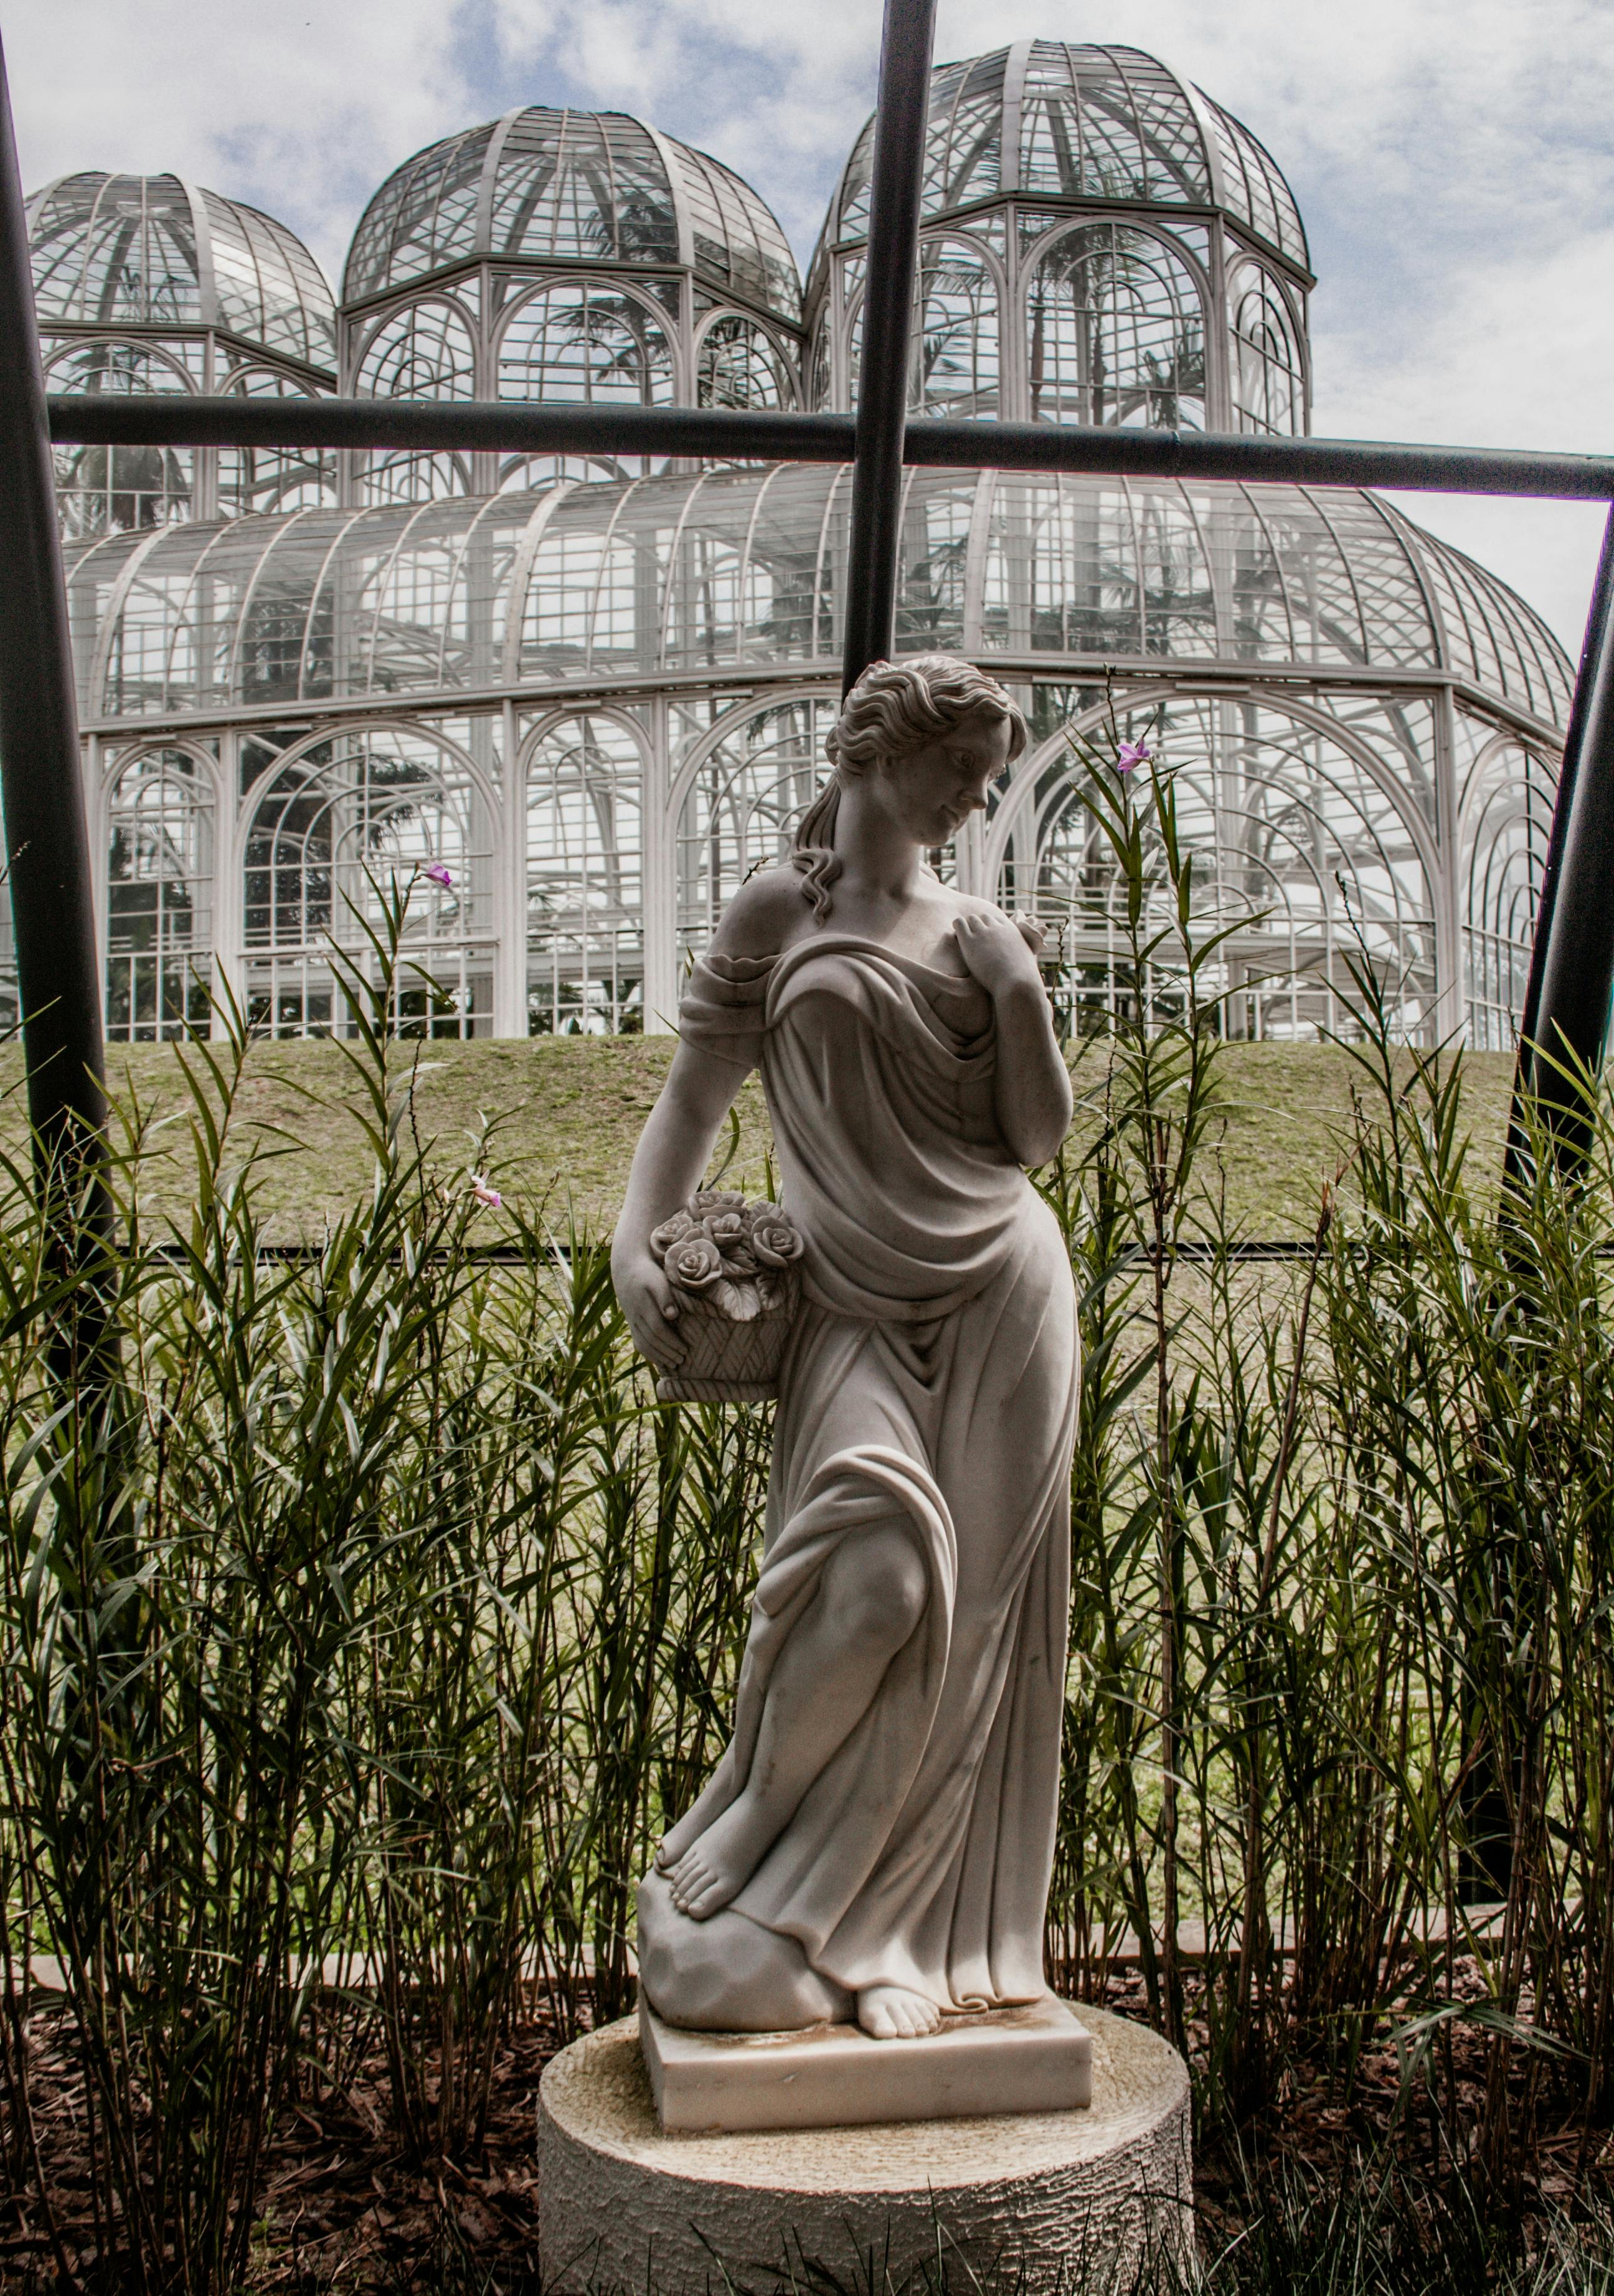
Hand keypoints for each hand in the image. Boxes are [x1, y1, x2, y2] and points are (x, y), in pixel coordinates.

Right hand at [612, 1244, 685, 1368]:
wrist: (627, 1268)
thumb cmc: (647, 1273)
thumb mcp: (658, 1280)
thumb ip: (665, 1297)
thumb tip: (672, 1315)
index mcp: (643, 1307)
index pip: (658, 1330)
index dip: (671, 1342)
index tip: (685, 1350)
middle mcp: (635, 1317)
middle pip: (651, 1341)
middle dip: (667, 1353)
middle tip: (682, 1360)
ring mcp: (631, 1321)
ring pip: (643, 1344)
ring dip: (658, 1356)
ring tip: (673, 1364)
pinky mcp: (631, 1322)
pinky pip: (637, 1342)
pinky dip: (648, 1353)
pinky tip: (658, 1360)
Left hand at [954, 908, 1046, 1000]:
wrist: (1017, 984)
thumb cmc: (1023, 979)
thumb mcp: (1027, 960)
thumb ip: (1024, 954)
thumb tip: (1035, 961)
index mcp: (1012, 930)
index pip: (996, 920)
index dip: (989, 928)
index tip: (985, 939)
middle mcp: (998, 927)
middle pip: (983, 918)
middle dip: (978, 927)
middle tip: (973, 942)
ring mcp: (984, 932)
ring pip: (970, 919)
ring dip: (967, 928)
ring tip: (964, 943)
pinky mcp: (970, 940)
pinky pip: (959, 923)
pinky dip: (957, 927)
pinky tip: (957, 939)